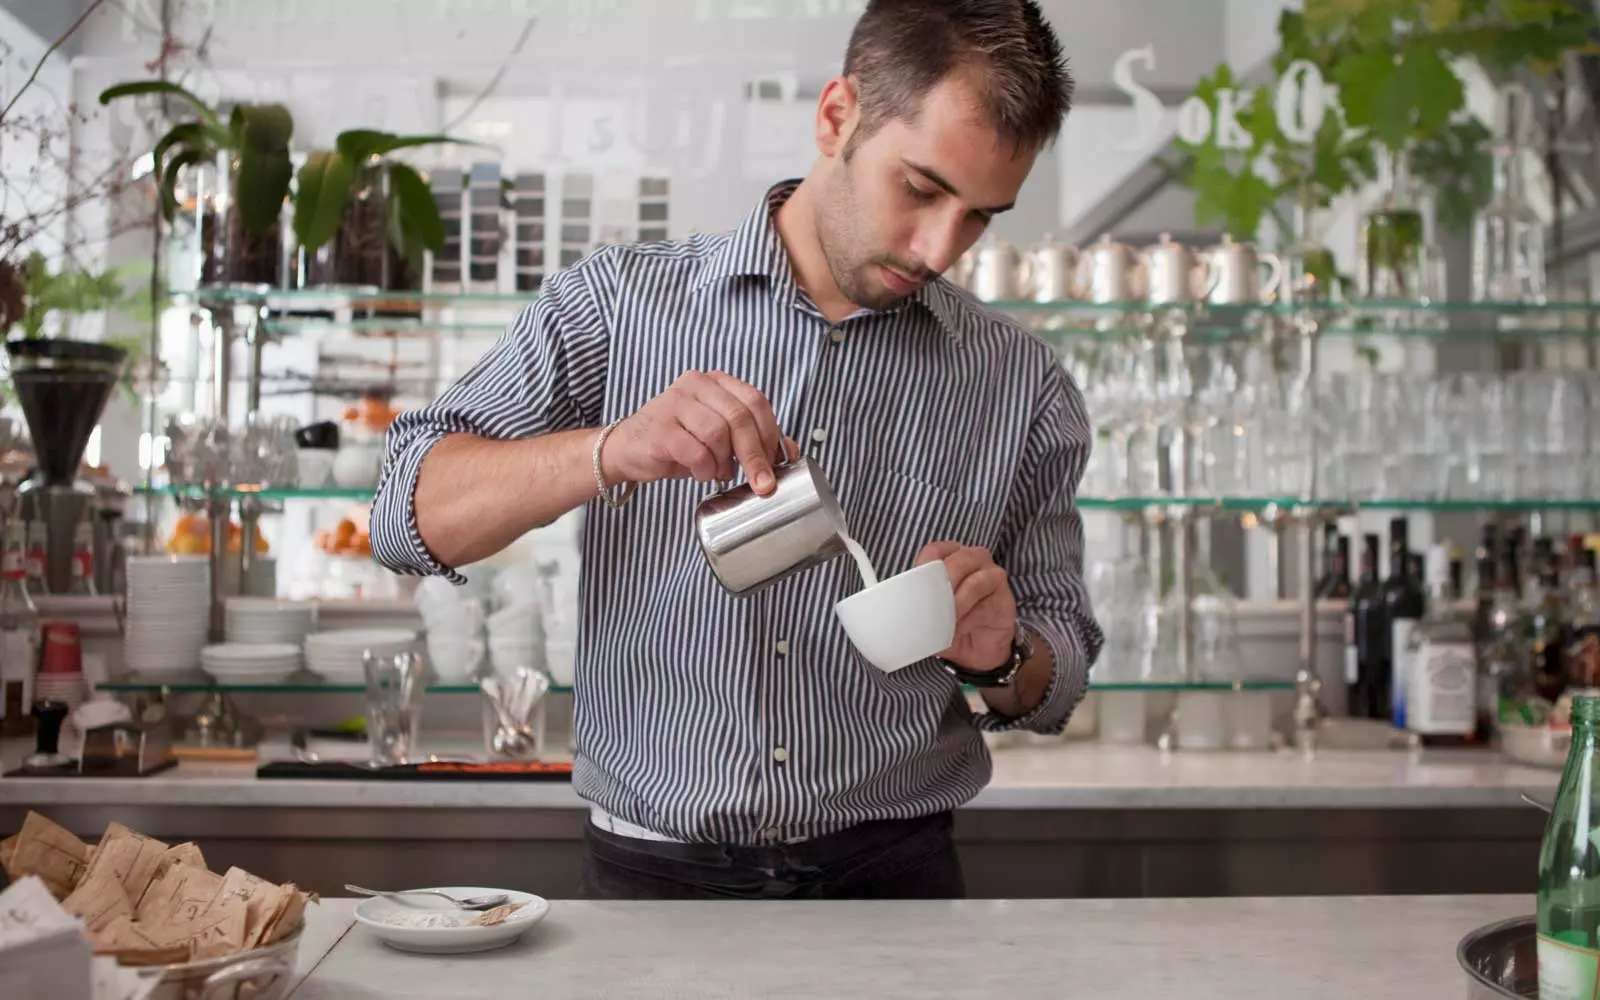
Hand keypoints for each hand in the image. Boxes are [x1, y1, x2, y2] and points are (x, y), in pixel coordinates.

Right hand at [602, 370, 797, 495]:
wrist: (629, 449)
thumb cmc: (678, 441)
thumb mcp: (720, 437)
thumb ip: (753, 438)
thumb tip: (792, 451)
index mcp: (716, 382)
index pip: (755, 401)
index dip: (771, 434)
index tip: (776, 462)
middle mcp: (696, 384)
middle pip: (740, 417)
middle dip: (755, 455)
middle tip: (761, 483)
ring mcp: (674, 403)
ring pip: (718, 434)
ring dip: (724, 462)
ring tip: (718, 471)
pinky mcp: (660, 428)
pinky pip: (695, 451)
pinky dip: (704, 468)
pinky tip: (701, 472)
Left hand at [914, 542, 1016, 672]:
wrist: (976, 651)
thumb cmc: (950, 626)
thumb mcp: (929, 616)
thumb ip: (919, 606)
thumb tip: (902, 613)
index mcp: (949, 558)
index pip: (935, 552)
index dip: (924, 567)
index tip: (914, 588)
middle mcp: (972, 560)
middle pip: (957, 561)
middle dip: (942, 585)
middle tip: (931, 607)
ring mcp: (991, 575)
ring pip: (974, 581)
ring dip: (957, 604)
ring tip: (945, 622)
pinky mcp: (1004, 595)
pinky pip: (986, 602)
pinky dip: (969, 618)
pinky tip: (959, 629)